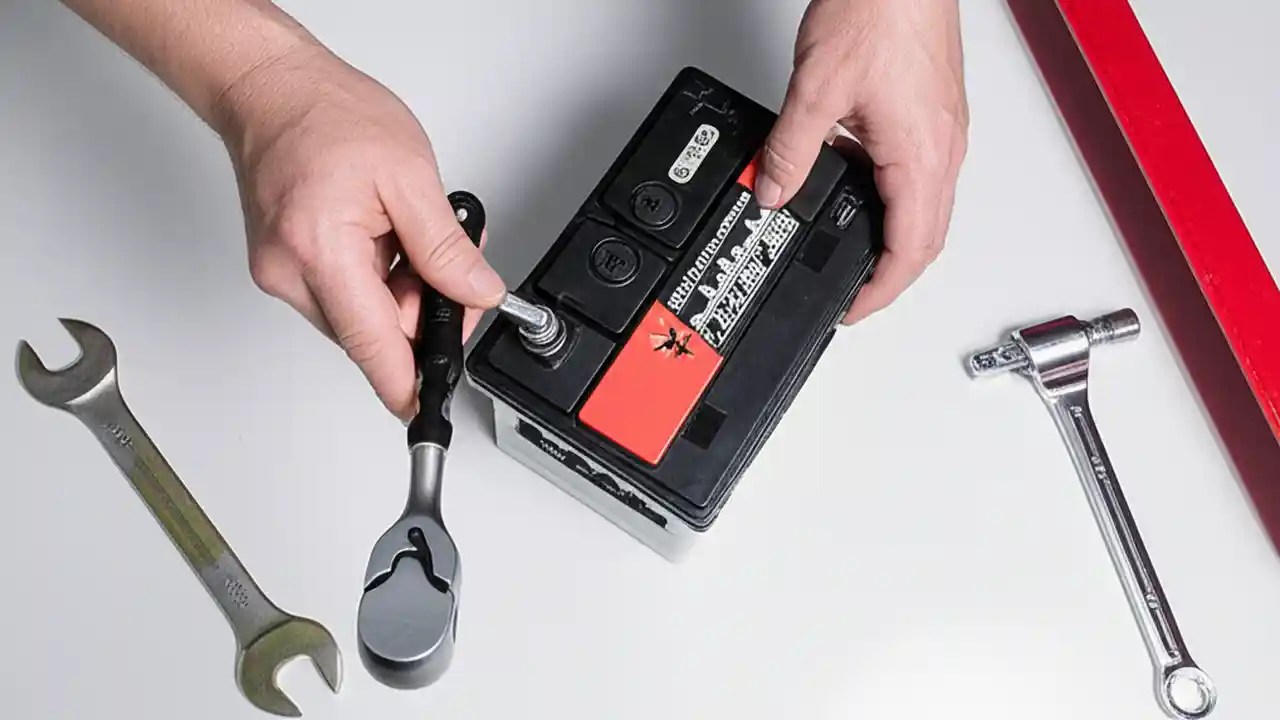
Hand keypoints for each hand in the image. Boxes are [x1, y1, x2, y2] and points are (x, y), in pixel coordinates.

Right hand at [214, 43, 505, 419]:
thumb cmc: (325, 116)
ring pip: (362, 317)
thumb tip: (476, 293)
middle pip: (374, 334)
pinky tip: (386, 240)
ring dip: (401, 293)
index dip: (407, 385)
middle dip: (423, 311)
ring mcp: (281, 275)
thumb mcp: (409, 175)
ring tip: (411, 236)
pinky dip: (377, 280)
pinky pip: (344, 296)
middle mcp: (290, 274)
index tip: (429, 411)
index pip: (372, 345)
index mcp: (321, 252)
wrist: (269, 89)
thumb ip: (445, 246)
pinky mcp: (284, 270)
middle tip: (453, 266)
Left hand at [758, 0, 968, 322]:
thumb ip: (789, 153)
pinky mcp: (936, 114)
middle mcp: (943, 151)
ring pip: (926, 208)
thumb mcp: (815, 93)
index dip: (880, 292)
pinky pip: (921, 174)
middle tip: (853, 292)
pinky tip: (856, 181)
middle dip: (889, 275)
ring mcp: (945, 133)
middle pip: (925, 240)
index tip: (852, 308)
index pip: (908, 251)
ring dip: (892, 235)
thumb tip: (772, 192)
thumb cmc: (879, 11)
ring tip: (851, 246)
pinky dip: (892, 195)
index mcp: (921, 158)